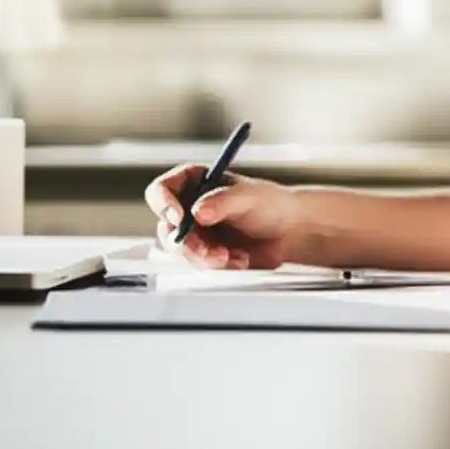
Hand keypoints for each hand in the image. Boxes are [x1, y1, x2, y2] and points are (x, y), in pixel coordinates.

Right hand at [143, 165, 304, 269]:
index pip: (160, 190)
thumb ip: (221, 202)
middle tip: (211, 251)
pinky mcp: (203, 254)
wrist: (289, 232)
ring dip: (204, 257)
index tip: (179, 219)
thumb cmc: (270, 204)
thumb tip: (197, 212)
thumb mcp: (248, 197)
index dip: (163, 204)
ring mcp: (194, 233)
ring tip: (233, 256)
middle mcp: (187, 207)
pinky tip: (240, 259)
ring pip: (180, 250)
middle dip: (188, 243)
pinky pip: (198, 265)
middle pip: (166, 227)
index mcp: (192, 182)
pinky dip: (218, 266)